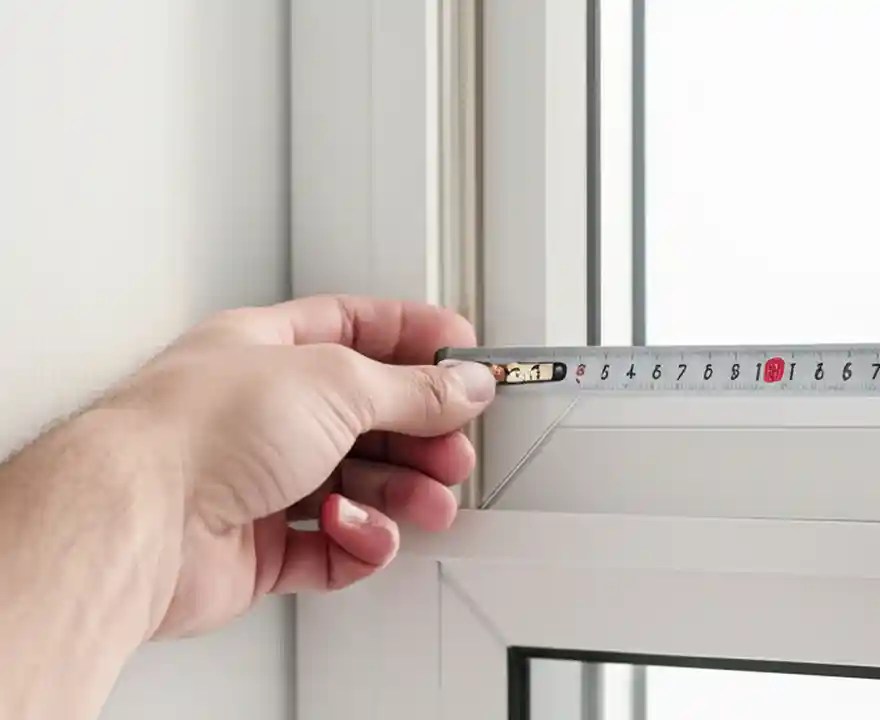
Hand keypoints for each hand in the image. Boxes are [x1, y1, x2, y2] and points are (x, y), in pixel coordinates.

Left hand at [99, 295, 495, 637]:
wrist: (136, 523)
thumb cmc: (200, 432)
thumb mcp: (335, 383)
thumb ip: (412, 387)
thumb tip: (462, 383)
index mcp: (267, 349)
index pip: (355, 329)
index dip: (414, 339)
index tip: (463, 357)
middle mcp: (261, 412)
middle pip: (367, 417)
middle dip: (420, 435)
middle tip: (453, 449)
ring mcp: (259, 481)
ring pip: (358, 486)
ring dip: (402, 494)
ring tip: (427, 502)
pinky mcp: (259, 548)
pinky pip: (334, 546)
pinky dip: (358, 542)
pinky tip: (353, 530)